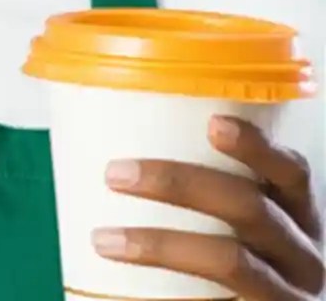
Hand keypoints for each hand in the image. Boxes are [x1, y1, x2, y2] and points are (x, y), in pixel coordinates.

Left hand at [94, 116, 323, 299]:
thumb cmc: (230, 263)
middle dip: (179, 184)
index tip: (213, 123)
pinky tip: (129, 275)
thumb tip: (119, 161)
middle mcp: (302, 253)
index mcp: (295, 216)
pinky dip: (169, 284)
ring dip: (160, 244)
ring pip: (230, 259)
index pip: (290, 173)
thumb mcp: (231, 228)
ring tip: (103, 238)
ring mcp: (289, 292)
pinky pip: (219, 296)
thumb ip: (199, 196)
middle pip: (251, 207)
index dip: (257, 147)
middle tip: (115, 173)